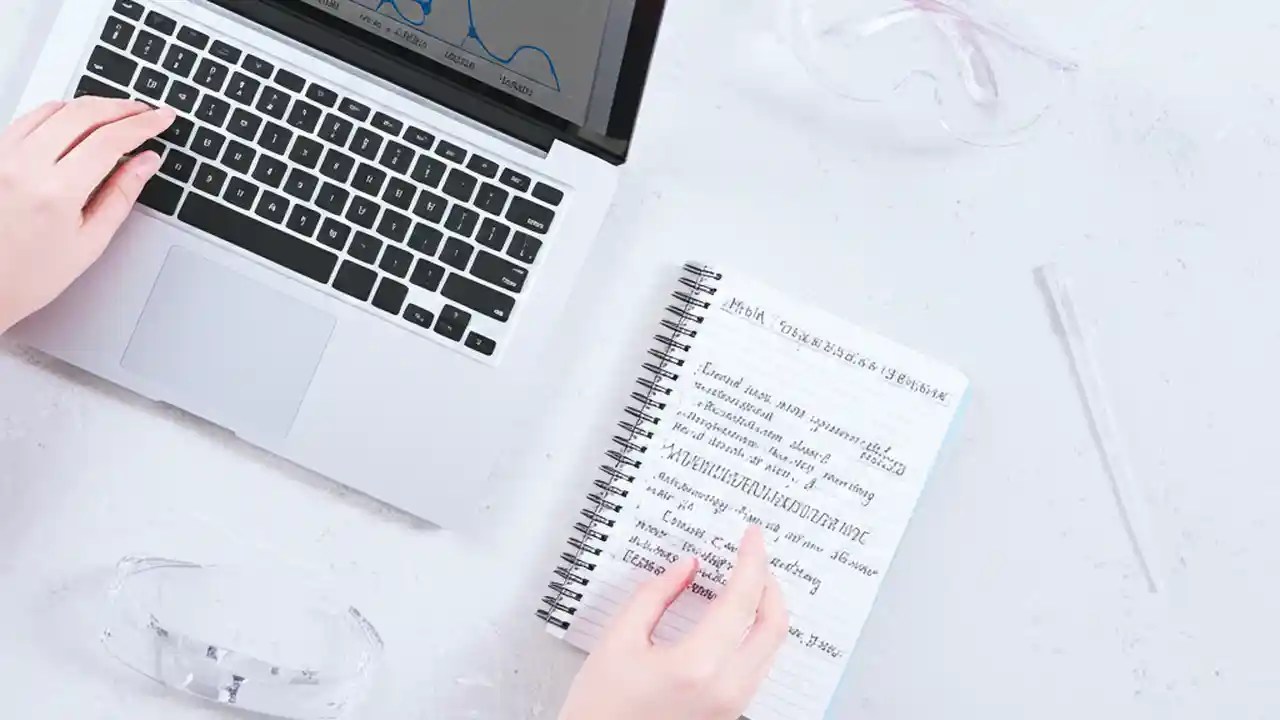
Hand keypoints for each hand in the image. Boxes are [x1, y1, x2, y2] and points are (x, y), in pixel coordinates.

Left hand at [0, 97, 174, 333]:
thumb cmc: (28, 275)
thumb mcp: (90, 242)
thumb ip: (121, 195)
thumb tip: (146, 163)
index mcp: (55, 193)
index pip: (109, 141)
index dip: (143, 124)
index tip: (162, 117)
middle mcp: (24, 166)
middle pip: (82, 114)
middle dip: (121, 107)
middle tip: (145, 111)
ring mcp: (3, 157)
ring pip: (54, 108)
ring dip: (90, 106)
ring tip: (115, 116)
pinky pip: (28, 118)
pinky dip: (58, 113)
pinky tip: (75, 123)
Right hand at [559, 526, 788, 719]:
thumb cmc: (599, 711)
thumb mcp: (617, 641)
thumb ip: (655, 596)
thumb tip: (687, 567)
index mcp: (697, 666)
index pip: (742, 600)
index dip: (752, 561)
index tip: (752, 537)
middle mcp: (725, 689)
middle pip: (773, 626)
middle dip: (769, 584)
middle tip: (754, 558)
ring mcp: (732, 707)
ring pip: (770, 649)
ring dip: (764, 611)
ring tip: (744, 585)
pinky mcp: (729, 716)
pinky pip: (756, 668)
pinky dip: (754, 637)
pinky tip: (734, 622)